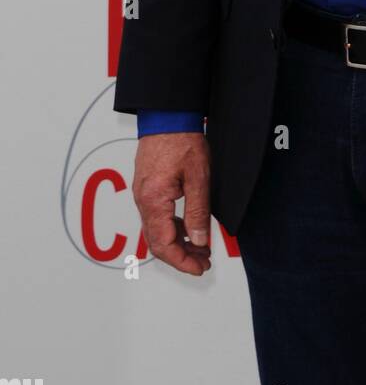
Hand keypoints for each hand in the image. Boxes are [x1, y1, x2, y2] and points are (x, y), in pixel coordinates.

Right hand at [132, 132, 212, 276]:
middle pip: (157, 242)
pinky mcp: (148, 187)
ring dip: (178, 243)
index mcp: (154, 201)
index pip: (164, 245)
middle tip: (203, 263)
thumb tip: (199, 241)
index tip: (200, 268)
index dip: (182, 262)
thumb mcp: (198, 178)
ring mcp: (143, 194)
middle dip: (180, 257)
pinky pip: (157, 216)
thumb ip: (198, 212)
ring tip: (201, 248)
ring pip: (157, 230)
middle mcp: (143, 201)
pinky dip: (173, 227)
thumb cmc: (182, 141)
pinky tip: (190, 228)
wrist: (168, 116)